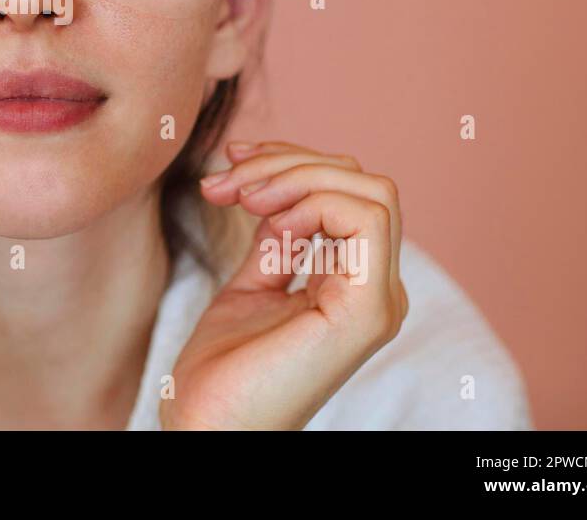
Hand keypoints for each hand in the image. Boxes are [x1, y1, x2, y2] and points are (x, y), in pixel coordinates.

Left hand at [162, 140, 407, 429]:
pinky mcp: (367, 309)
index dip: (291, 162)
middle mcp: (377, 290)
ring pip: (369, 190)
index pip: (349, 192)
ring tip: (238, 195)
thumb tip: (283, 184)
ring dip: (294, 175)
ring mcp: (378, 300)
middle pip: (360, 182)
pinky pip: (364, 219)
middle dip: (287, 162)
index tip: (231, 164)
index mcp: (356, 283)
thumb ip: (279, 236)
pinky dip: (311, 200)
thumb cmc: (225, 365)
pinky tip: (266, 218)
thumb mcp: (255, 280)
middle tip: (225, 181)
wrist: (208, 424)